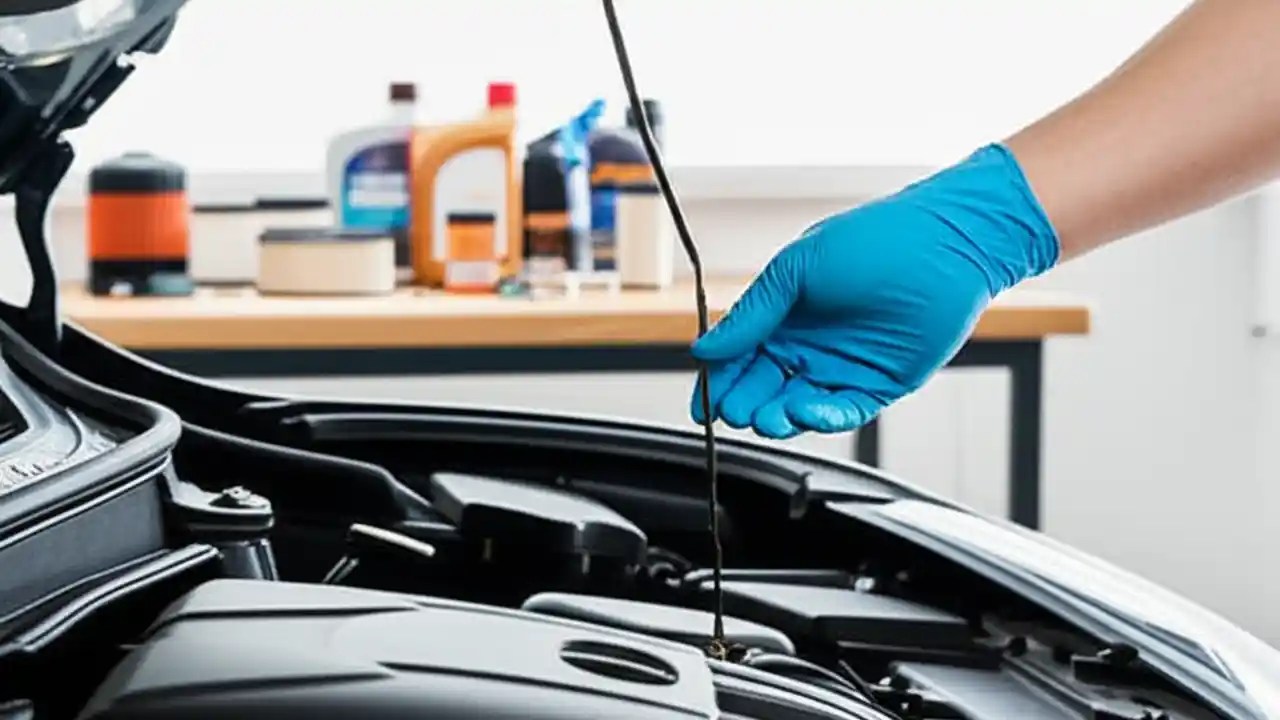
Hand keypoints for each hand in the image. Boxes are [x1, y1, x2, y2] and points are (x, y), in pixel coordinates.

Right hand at [690, 144, 1059, 438]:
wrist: (949, 245)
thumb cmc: (876, 241)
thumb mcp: (797, 269)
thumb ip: (753, 313)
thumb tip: (706, 347)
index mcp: (785, 313)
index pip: (740, 356)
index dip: (719, 381)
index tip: (703, 403)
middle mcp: (811, 343)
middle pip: (765, 387)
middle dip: (744, 403)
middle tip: (733, 412)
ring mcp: (844, 366)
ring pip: (799, 405)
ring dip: (778, 415)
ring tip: (765, 417)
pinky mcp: (880, 384)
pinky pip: (844, 410)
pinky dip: (822, 415)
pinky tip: (805, 410)